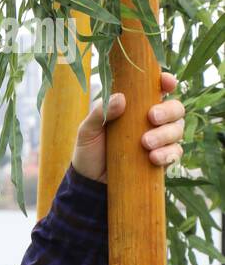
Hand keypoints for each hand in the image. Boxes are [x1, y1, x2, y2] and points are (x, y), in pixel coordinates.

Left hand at [71, 70, 184, 184]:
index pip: (157, 89)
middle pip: (175, 108)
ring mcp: (159, 140)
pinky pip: (175, 153)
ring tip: (146, 143)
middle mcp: (152, 121)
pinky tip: (153, 158)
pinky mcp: (162, 159)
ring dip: (166, 134)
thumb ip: (100, 112)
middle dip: (168, 111)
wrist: (89, 181)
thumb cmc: (89, 149)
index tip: (167, 83)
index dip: (167, 82)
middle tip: (151, 118)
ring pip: (177, 130)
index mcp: (136, 107)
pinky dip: (168, 154)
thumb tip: (120, 98)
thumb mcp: (88, 130)